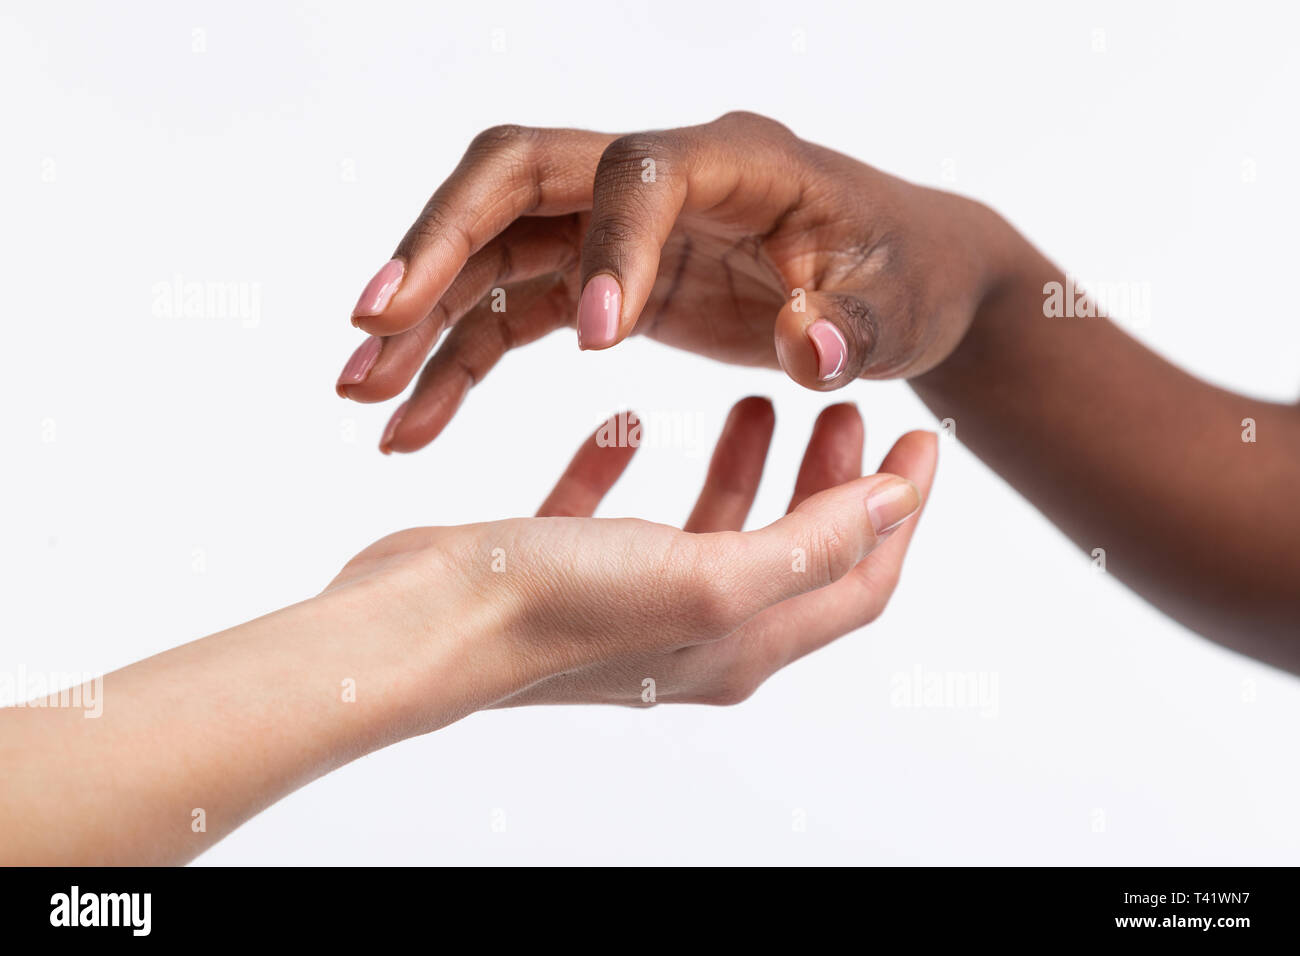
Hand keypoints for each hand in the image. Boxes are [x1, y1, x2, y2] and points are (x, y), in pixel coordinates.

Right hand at [327, 399, 936, 706]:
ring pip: (708, 527)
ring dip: (743, 467)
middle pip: (791, 550)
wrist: (414, 627)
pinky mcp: (560, 567)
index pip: (858, 579)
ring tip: (757, 400)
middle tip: (840, 407)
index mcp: (740, 643)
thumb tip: (898, 505)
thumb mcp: (709, 576)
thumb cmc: (556, 607)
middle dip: (828, 479)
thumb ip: (812, 543)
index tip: (920, 432)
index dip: (899, 509)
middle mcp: (690, 630)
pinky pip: (614, 511)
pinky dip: (631, 464)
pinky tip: (629, 417)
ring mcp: (624, 601)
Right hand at [334, 112, 1013, 452]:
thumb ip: (854, 330)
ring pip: (491, 245)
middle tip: (376, 319)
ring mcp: (620, 226)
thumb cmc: (906, 277)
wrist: (900, 270)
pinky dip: (457, 361)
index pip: (642, 171)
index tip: (598, 340)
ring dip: (422, 312)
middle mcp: (661, 179)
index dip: (611, 244)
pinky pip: (509, 309)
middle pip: (518, 174)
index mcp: (738, 164)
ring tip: (360, 387)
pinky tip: (413, 420)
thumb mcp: (899, 308)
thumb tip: (808, 350)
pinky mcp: (602, 276)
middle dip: (441, 242)